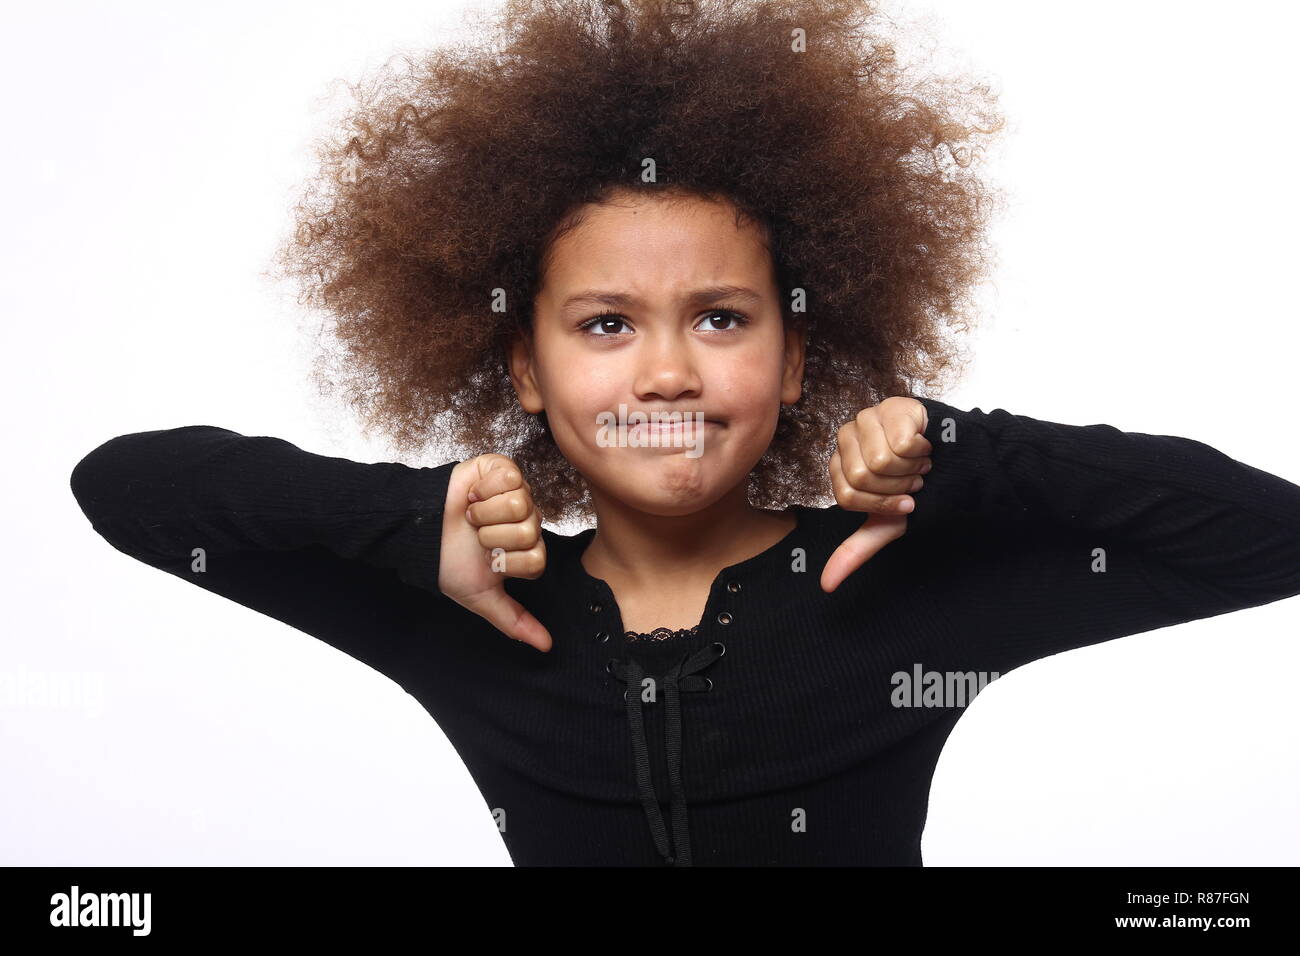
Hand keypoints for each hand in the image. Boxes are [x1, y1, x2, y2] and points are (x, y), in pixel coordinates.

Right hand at [438, 454, 551, 650]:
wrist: (419, 530)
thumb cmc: (449, 561)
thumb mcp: (481, 597)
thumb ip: (514, 621)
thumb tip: (546, 646)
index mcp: (527, 549)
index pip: (537, 560)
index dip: (507, 562)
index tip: (487, 560)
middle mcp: (528, 520)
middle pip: (530, 531)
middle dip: (493, 537)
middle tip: (477, 536)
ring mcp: (519, 493)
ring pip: (520, 504)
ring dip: (486, 514)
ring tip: (473, 516)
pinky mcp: (504, 469)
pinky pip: (510, 478)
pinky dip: (484, 489)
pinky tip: (473, 495)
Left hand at [822, 396, 931, 592]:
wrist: (957, 463)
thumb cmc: (917, 489)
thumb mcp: (887, 524)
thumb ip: (855, 550)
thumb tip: (826, 585)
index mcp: (839, 463)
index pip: (847, 495)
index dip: (881, 502)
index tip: (902, 498)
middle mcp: (847, 436)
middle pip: (861, 476)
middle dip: (897, 487)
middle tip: (913, 479)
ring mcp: (868, 416)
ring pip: (880, 459)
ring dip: (912, 469)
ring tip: (920, 463)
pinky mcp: (895, 405)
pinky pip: (902, 442)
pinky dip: (923, 452)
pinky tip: (927, 446)